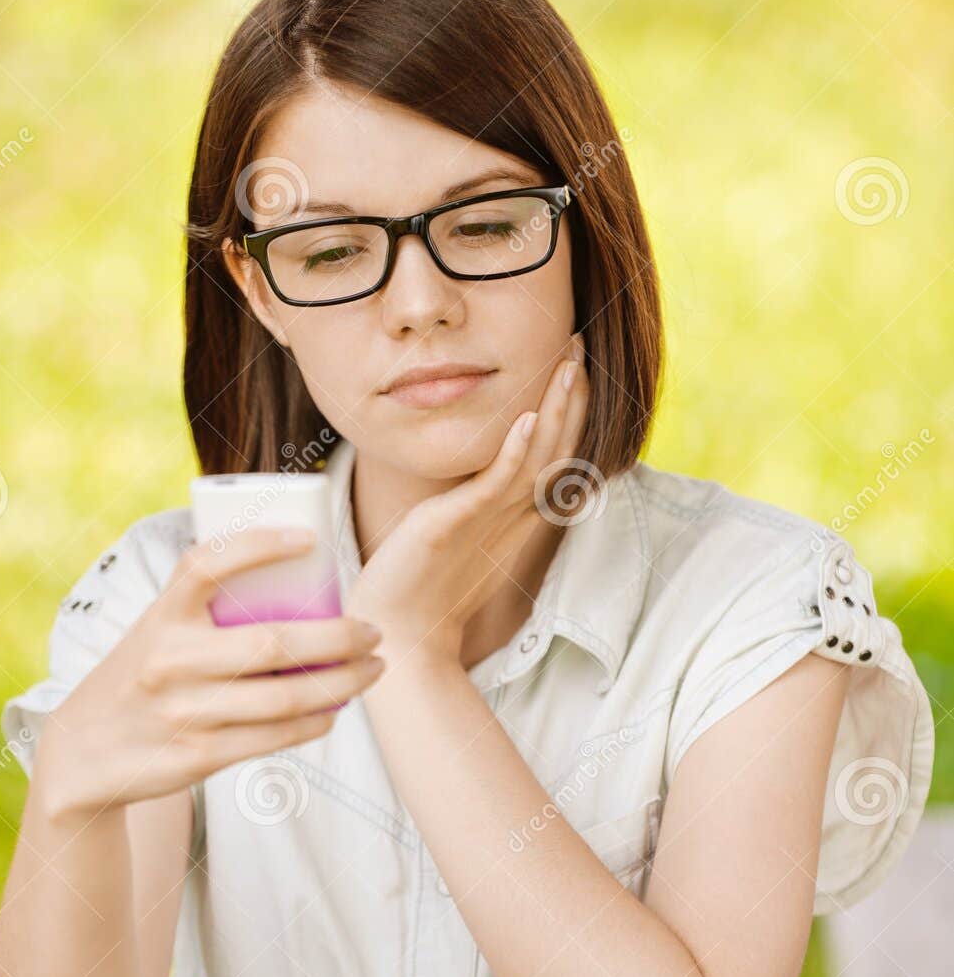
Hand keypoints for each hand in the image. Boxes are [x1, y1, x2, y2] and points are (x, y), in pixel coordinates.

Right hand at [34, 527, 385, 820]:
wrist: (85, 751)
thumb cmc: (143, 677)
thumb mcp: (156, 630)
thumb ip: (208, 609)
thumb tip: (302, 586)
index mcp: (160, 617)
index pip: (206, 565)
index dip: (259, 545)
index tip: (309, 540)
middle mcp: (169, 661)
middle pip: (272, 644)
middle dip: (339, 637)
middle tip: (373, 631)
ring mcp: (183, 712)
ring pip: (284, 698)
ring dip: (342, 683)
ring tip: (372, 669)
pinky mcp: (197, 755)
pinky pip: (273, 737)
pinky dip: (315, 722)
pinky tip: (335, 708)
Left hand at [345, 333, 589, 664]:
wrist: (399, 632)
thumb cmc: (420, 586)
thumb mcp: (454, 529)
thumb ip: (475, 500)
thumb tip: (483, 471)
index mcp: (513, 513)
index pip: (553, 450)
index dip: (568, 406)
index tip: (572, 361)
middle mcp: (511, 515)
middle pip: (556, 446)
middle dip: (570, 394)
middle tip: (578, 344)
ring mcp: (489, 520)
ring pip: (536, 458)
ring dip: (555, 409)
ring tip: (566, 365)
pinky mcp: (458, 525)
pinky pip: (497, 485)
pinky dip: (514, 451)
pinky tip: (528, 417)